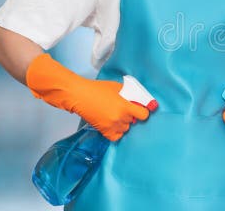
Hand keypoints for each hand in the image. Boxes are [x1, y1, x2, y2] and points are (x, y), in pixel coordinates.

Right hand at [26, 54, 148, 140]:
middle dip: (131, 116)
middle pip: (134, 122)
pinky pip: (116, 137)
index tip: (140, 109)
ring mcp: (112, 126)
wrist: (79, 96)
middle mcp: (120, 118)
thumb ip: (129, 94)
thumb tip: (137, 99)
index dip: (143, 111)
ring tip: (114, 115)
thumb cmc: (97, 89)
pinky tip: (112, 124)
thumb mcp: (117, 87)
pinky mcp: (104, 131)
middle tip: (123, 109)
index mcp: (125, 106)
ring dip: (123, 124)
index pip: (144, 115)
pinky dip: (116, 132)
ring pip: (125, 129)